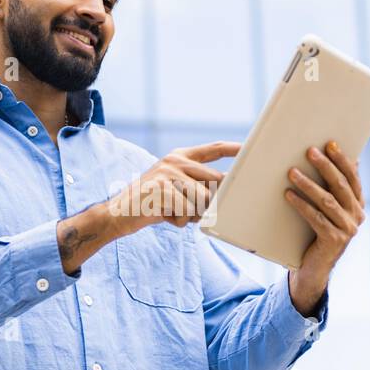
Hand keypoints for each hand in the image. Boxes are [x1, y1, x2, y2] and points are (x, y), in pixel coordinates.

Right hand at [110, 141, 240, 232]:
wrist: (118, 214)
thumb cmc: (152, 204)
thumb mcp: (177, 191)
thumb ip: (199, 187)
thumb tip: (227, 194)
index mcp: (179, 157)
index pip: (213, 149)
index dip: (233, 148)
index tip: (250, 148)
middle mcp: (175, 160)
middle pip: (215, 181)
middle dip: (209, 202)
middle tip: (189, 210)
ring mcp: (168, 172)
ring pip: (203, 199)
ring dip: (192, 213)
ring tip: (172, 212)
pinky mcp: (162, 188)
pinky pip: (187, 210)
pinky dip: (178, 221)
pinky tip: (163, 215)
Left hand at [284, 140, 364, 316]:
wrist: (314, 267)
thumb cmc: (318, 232)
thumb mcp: (329, 210)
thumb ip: (334, 189)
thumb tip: (337, 158)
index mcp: (358, 205)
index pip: (352, 178)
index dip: (342, 160)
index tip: (329, 144)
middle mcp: (357, 216)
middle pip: (340, 186)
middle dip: (325, 166)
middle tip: (310, 152)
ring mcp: (347, 229)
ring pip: (327, 201)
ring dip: (308, 184)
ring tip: (292, 172)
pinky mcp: (334, 240)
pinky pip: (316, 218)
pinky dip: (301, 205)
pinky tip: (288, 195)